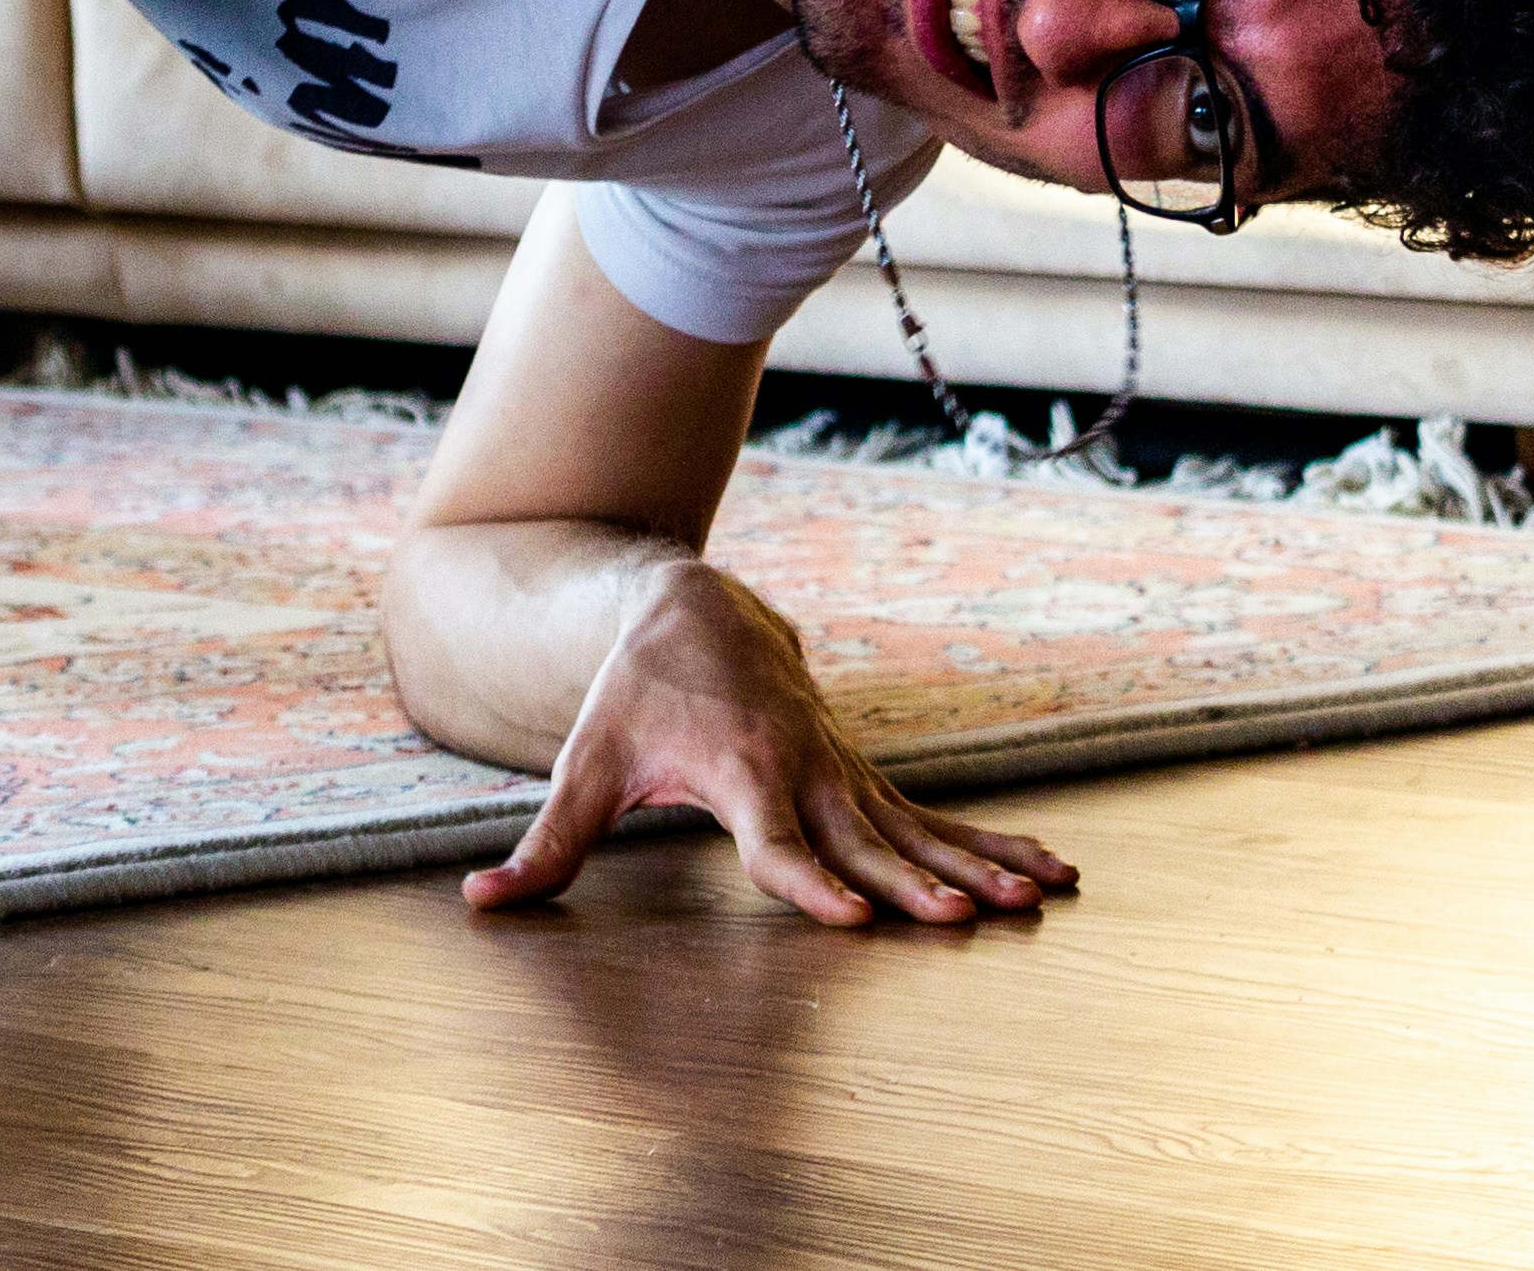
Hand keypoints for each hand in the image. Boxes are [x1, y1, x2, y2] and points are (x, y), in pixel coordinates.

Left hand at [463, 559, 1078, 928]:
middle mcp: (803, 773)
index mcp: (738, 774)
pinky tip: (1051, 875)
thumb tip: (482, 904)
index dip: (808, 881)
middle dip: (914, 883)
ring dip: (981, 864)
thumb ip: (546, 845)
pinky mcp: (866, 778)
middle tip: (962, 921)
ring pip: (920, 828)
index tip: (852, 916)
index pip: (775, 841)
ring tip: (1034, 901)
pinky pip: (939, 818)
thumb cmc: (634, 697)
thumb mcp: (584, 765)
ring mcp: (845, 774)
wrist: (696, 612)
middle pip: (864, 841)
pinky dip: (997, 844)